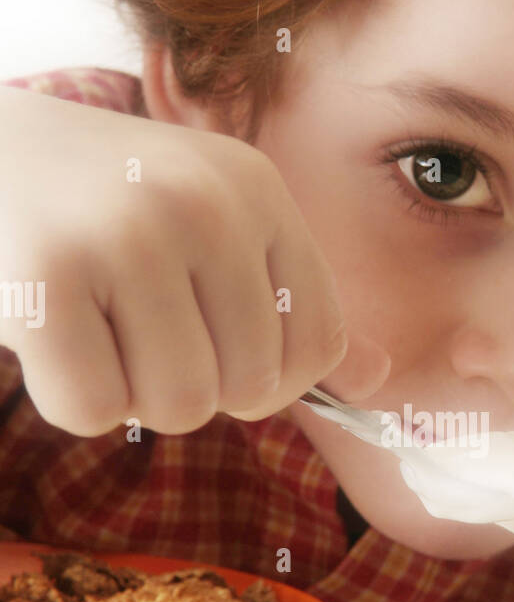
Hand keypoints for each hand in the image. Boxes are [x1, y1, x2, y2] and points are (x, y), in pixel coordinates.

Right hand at [0, 85, 386, 434]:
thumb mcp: (211, 228)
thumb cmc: (103, 209)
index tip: (208, 337)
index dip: (266, 376)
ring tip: (96, 328)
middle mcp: (204, 203)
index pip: (321, 346)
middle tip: (134, 326)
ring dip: (131, 397)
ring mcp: (127, 235)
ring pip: (178, 408)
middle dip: (191, 387)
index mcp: (257, 189)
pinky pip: (94, 411)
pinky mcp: (46, 278)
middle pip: (251, 390)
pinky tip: (49, 333)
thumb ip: (292, 304)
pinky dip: (68, 399)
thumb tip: (379, 387)